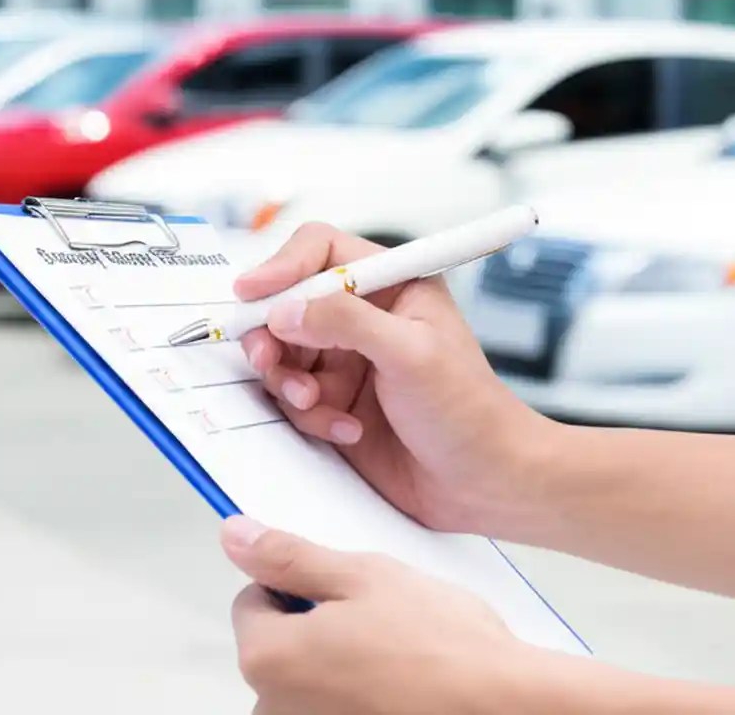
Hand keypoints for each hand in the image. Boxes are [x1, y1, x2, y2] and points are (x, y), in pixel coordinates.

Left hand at [221, 517, 585, 714]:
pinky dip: (358, 696)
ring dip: (337, 666)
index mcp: (268, 659)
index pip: (252, 602)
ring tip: (396, 656)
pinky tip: (400, 686)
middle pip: (277, 647)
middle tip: (377, 619)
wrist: (506, 705)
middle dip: (315, 628)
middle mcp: (275, 709)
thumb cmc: (443, 647)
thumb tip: (236, 537)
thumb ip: (289, 556)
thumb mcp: (362, 575)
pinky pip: (333, 707)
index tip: (341, 587)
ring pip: (307, 682)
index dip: (297, 582)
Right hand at [236, 223, 558, 537]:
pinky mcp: (335, 403)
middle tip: (268, 360)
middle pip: (287, 304)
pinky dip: (310, 417)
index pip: (320, 251)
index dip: (281, 267)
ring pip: (283, 355)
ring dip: (290, 382)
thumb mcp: (411, 354)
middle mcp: (364, 318)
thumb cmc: (469, 412)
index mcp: (392, 285)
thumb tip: (286, 309)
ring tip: (315, 404)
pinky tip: (347, 431)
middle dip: (272, 335)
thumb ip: (346, 322)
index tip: (252, 293)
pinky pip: (293, 400)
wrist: (482, 482)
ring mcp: (347, 362)